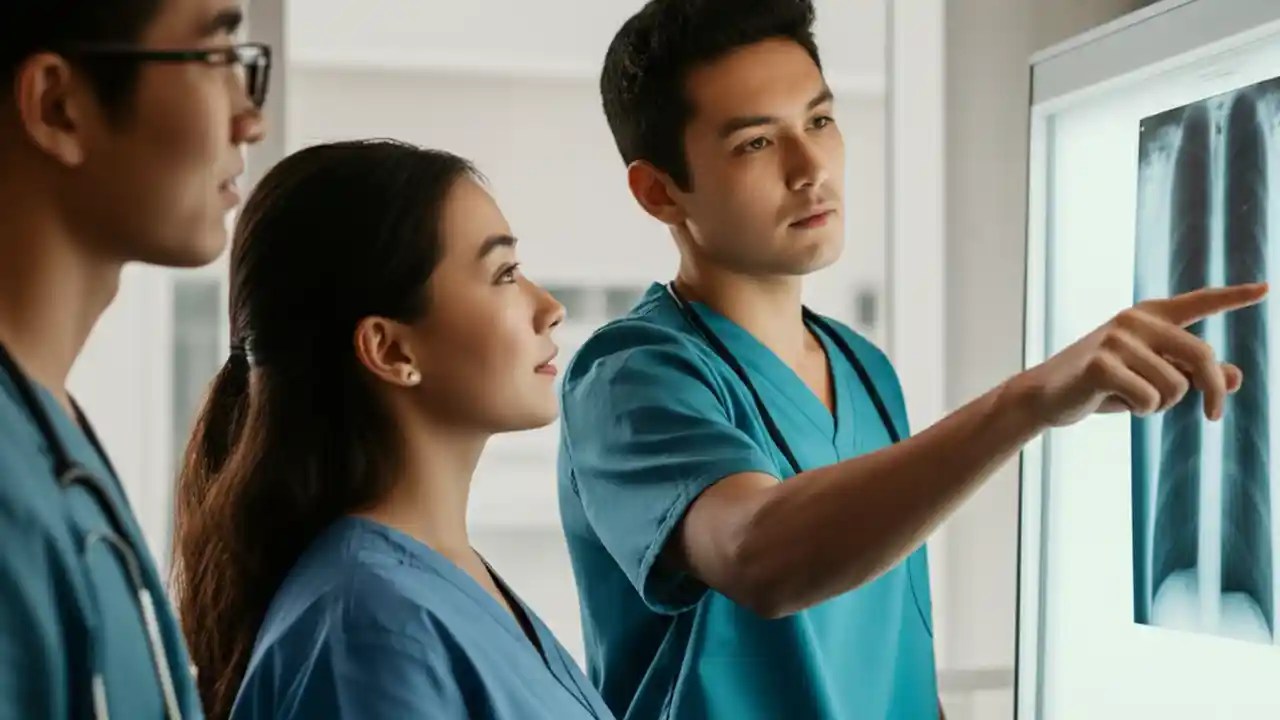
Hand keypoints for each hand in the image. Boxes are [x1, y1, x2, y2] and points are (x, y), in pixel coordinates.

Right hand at [1014, 282, 1267, 427]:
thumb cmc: (1100, 385)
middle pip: (1202, 356)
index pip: (1199, 302)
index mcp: (1149, 316)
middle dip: (1213, 392)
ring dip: (1161, 404)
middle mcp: (1136, 321)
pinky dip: (1140, 410)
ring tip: (1132, 398)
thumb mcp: (1149, 376)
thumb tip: (1236, 375)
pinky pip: (1149, 399)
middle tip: (1214, 416)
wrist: (1045, 395)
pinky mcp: (1102, 363)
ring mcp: (1118, 339)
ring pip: (1175, 386)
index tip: (1267, 289)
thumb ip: (1190, 372)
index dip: (1234, 297)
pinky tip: (1115, 402)